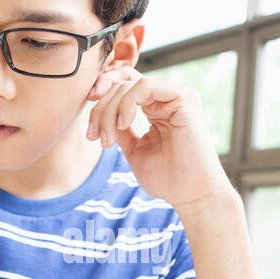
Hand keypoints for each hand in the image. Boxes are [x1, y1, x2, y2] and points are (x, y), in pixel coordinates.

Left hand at [85, 65, 234, 211]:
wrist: (191, 194)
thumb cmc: (167, 179)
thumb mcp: (133, 150)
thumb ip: (120, 129)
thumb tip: (100, 112)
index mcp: (157, 108)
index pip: (125, 85)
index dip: (102, 92)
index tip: (88, 117)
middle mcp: (166, 99)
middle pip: (122, 83)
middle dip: (100, 108)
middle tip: (93, 136)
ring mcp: (176, 97)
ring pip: (129, 84)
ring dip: (110, 110)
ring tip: (108, 139)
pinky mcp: (184, 98)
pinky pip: (145, 86)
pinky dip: (127, 103)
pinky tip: (124, 125)